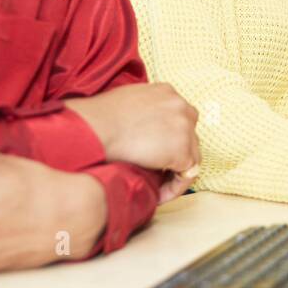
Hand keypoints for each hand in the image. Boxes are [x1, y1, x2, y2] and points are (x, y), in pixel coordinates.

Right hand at [66, 82, 199, 178]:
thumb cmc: (98, 119)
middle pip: (189, 134)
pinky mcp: (182, 151)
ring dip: (175, 171)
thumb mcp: (127, 100)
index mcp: (166, 92)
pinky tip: (157, 196)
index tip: (155, 151)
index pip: (178, 116)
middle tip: (159, 171)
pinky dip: (174, 187)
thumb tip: (140, 127)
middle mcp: (180, 106)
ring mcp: (184, 128)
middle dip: (176, 152)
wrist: (96, 129)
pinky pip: (186, 174)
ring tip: (157, 187)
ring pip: (191, 155)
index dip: (168, 136)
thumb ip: (142, 110)